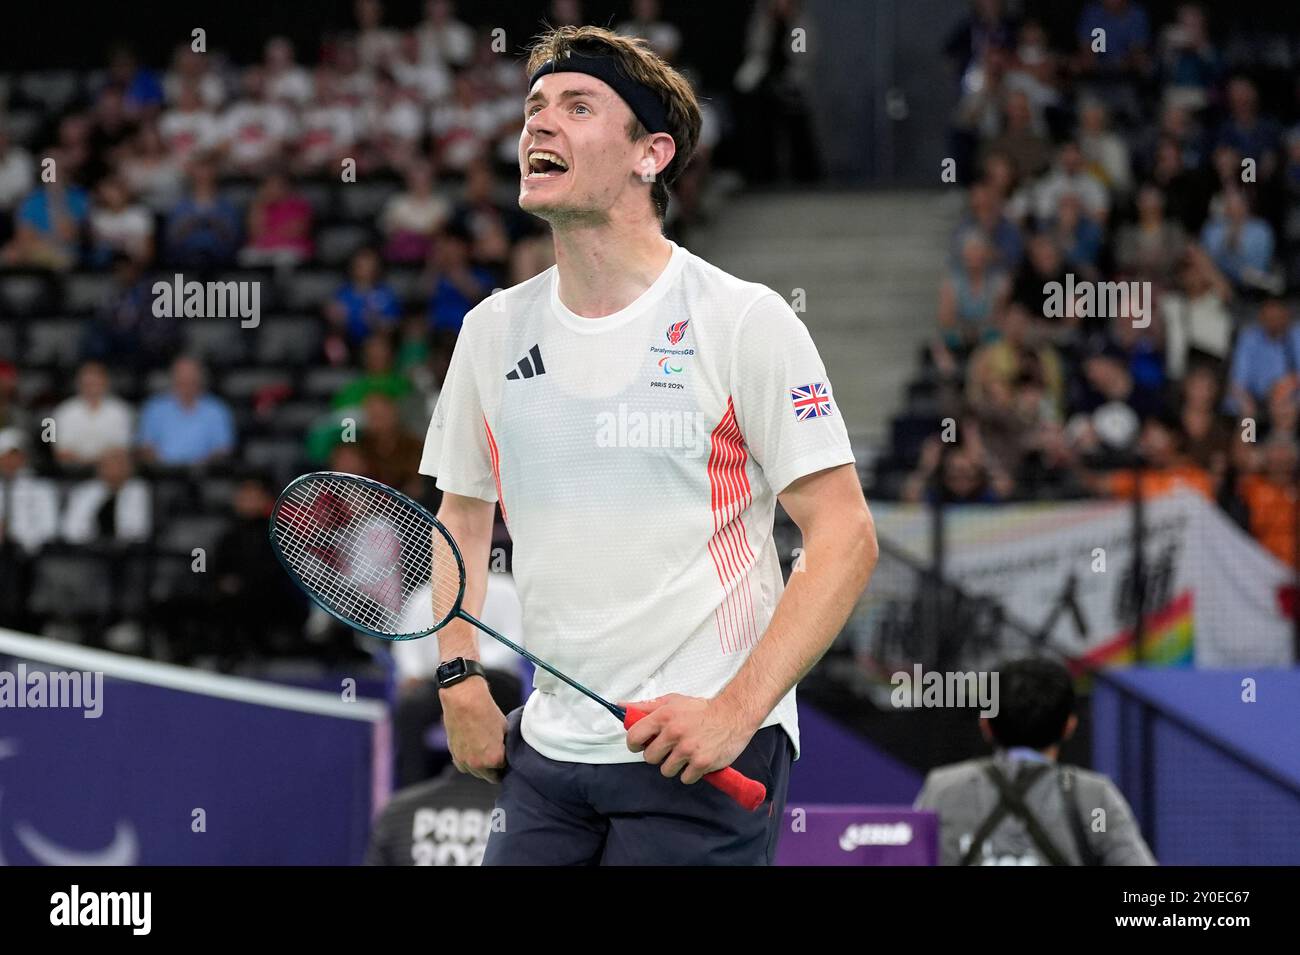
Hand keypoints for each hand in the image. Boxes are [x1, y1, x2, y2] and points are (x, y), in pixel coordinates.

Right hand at [440, 677, 506, 782]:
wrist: (464, 700)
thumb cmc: (486, 711)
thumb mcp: (504, 729)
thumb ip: (504, 746)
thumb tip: (506, 751)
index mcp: (494, 759)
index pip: (504, 768)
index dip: (506, 760)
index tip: (506, 754)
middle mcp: (478, 765)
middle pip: (490, 776)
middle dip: (495, 768)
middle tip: (498, 757)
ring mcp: (464, 761)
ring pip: (476, 773)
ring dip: (482, 767)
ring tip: (485, 752)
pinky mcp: (454, 755)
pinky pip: (464, 767)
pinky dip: (469, 762)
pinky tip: (473, 751)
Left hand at [621, 694, 754, 785]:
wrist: (733, 714)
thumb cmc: (701, 709)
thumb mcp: (672, 702)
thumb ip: (645, 706)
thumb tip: (620, 707)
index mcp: (664, 716)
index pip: (634, 737)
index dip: (634, 744)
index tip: (641, 745)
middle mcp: (674, 733)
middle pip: (649, 758)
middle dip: (658, 756)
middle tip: (670, 748)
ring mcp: (688, 749)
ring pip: (666, 770)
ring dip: (675, 766)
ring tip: (685, 754)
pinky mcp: (702, 763)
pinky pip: (685, 778)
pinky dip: (690, 773)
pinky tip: (697, 761)